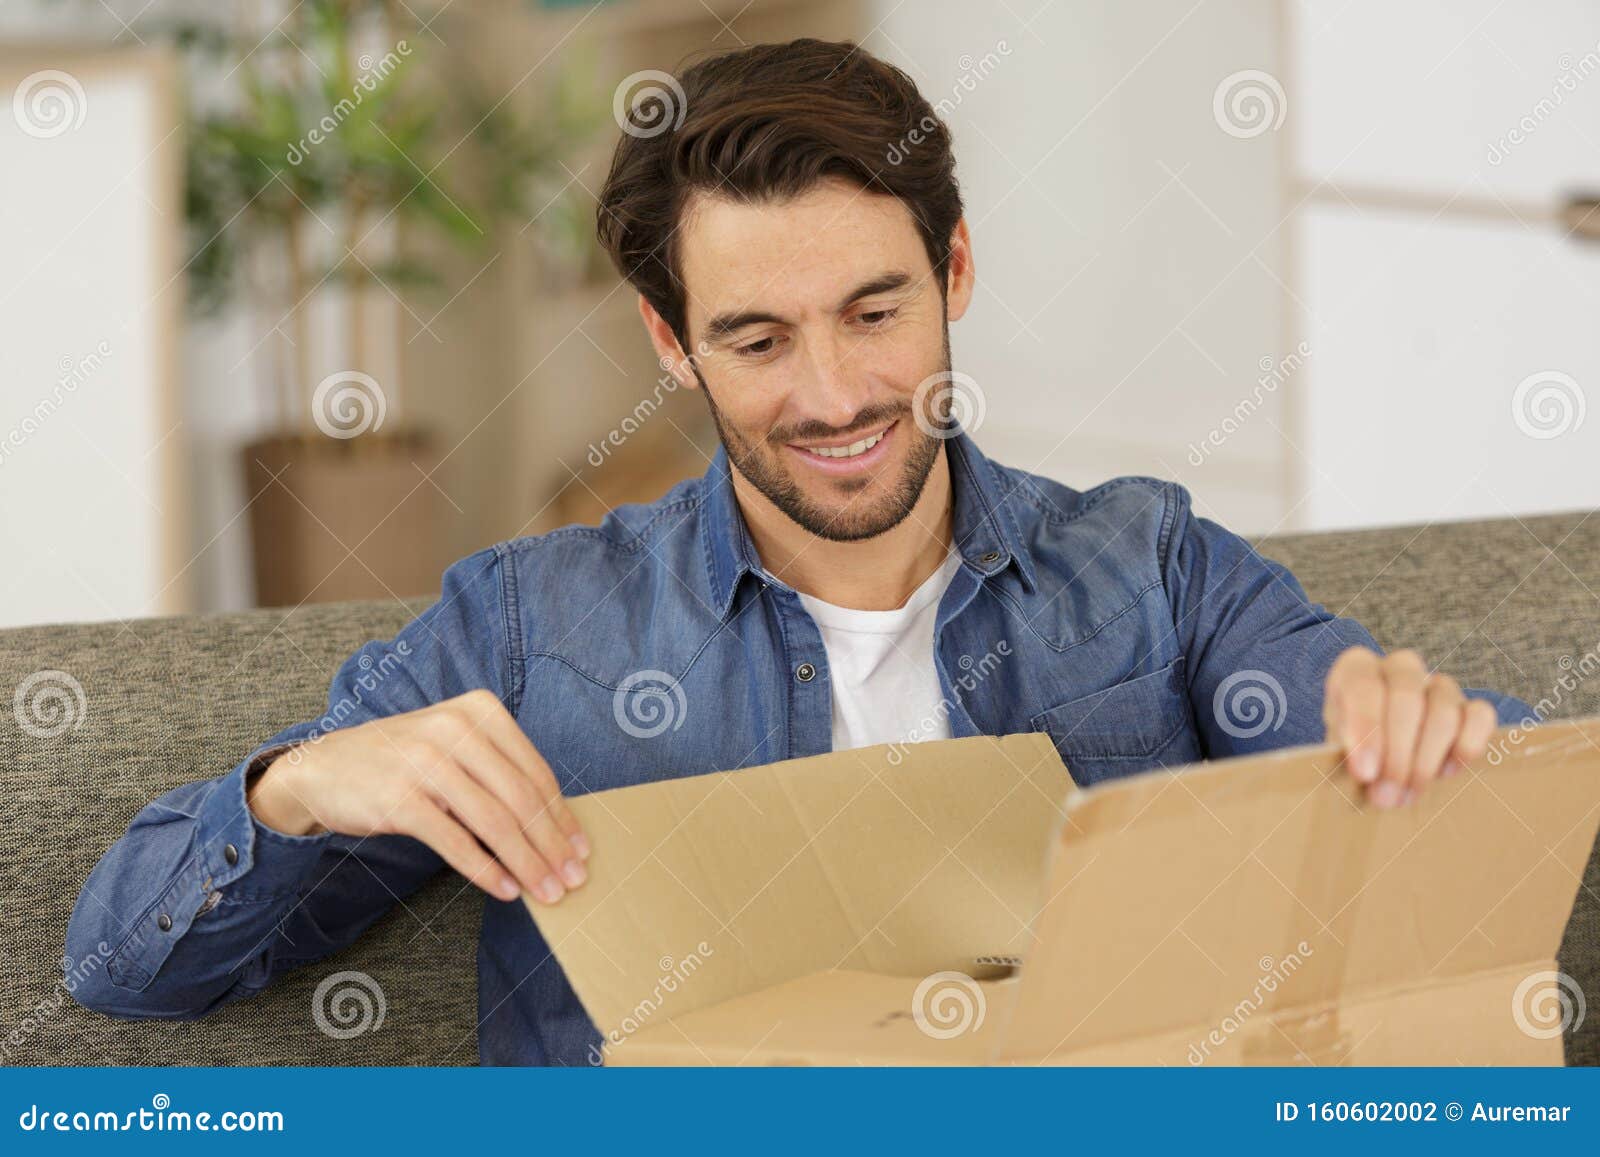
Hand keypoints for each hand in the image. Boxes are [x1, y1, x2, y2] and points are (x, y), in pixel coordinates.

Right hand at [247, 689, 588, 904]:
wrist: (324, 767)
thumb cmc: (403, 761)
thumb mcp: (454, 745)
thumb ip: (499, 771)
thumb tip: (554, 827)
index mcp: (479, 711)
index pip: (535, 771)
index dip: (563, 816)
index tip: (582, 850)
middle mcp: (456, 729)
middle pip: (521, 798)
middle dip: (552, 845)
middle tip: (573, 880)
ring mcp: (426, 761)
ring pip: (495, 821)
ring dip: (527, 863)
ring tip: (546, 892)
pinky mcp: (401, 798)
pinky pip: (456, 841)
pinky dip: (486, 870)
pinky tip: (506, 890)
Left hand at [1322, 647, 1498, 808]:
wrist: (1381, 761)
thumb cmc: (1352, 751)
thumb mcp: (1335, 750)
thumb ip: (1346, 754)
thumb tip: (1367, 772)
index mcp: (1357, 668)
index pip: (1362, 684)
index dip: (1365, 727)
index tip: (1364, 772)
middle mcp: (1400, 668)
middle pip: (1406, 696)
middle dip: (1397, 753)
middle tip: (1386, 796)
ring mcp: (1439, 685)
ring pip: (1443, 711)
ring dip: (1426, 761)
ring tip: (1408, 795)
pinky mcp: (1470, 706)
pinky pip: (1481, 716)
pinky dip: (1467, 746)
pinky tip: (1446, 772)